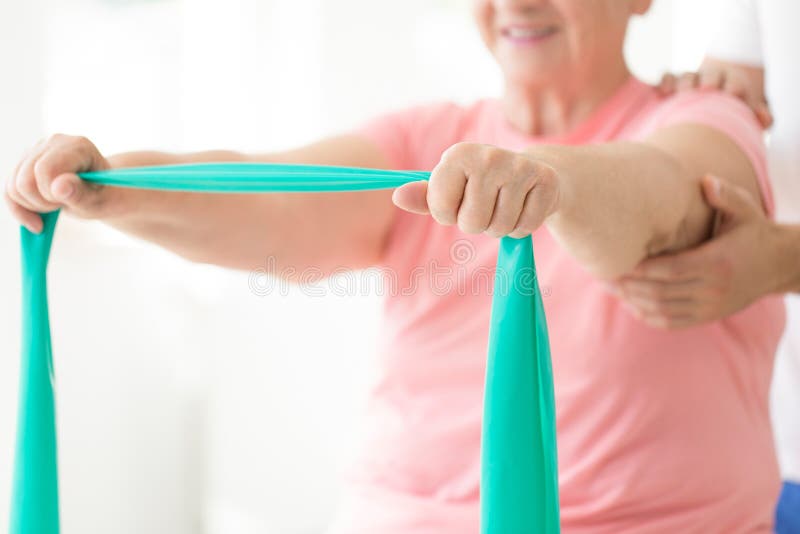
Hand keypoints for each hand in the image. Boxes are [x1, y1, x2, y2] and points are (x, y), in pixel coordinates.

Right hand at [4, 134, 120, 233]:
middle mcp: (55, 142)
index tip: (67, 203)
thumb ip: (80, 194)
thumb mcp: (99, 202)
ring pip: (13, 187)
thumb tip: (58, 187)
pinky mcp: (25, 162)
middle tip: (63, 206)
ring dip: (33, 206)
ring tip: (56, 205)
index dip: (51, 194)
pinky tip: (37, 221)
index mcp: (78, 146)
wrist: (101, 193)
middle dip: (41, 203)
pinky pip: (8, 191)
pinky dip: (20, 210)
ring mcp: (37, 150)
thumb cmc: (103, 197)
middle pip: (24, 180)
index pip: (45, 170)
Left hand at [392, 142, 559, 237]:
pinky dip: (522, 226)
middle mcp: (488, 156)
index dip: (449, 214)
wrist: (532, 172)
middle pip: (471, 223)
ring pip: (499, 228)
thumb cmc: (481, 184)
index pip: (441, 209)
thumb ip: (424, 196)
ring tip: (505, 205)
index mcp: (458, 154)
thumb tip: (398, 196)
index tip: (459, 201)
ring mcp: (519, 167)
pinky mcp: (545, 181)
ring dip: (500, 226)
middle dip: (476, 223)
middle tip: (486, 206)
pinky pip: (524, 227)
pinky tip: (523, 206)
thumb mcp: (451, 187)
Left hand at [610, 175, 783, 328]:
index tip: (617, 261)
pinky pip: (672, 322)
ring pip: (662, 309)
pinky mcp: (708, 317)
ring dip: (633, 301)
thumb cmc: (752, 232)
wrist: (778, 264)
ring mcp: (710, 307)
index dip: (641, 269)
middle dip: (629, 285)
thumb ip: (725, 196)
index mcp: (717, 262)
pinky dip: (648, 316)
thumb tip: (705, 181)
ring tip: (611, 288)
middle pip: (660, 292)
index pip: (671, 270)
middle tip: (603, 275)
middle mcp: (713, 288)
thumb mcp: (745, 210)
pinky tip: (630, 304)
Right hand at [658, 58, 771, 127]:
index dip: (733, 86)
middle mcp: (711, 79)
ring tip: (684, 92)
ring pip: (687, 75)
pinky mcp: (672, 85)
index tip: (732, 94)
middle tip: (709, 88)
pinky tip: (663, 92)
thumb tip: (763, 118)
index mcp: (732, 83)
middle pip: (710, 75)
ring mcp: (691, 81)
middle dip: (709, 79)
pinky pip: (667, 77)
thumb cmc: (732, 112)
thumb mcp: (749, 114)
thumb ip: (761, 117)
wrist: (714, 99)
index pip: (734, 82)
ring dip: (685, 82)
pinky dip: (666, 81)